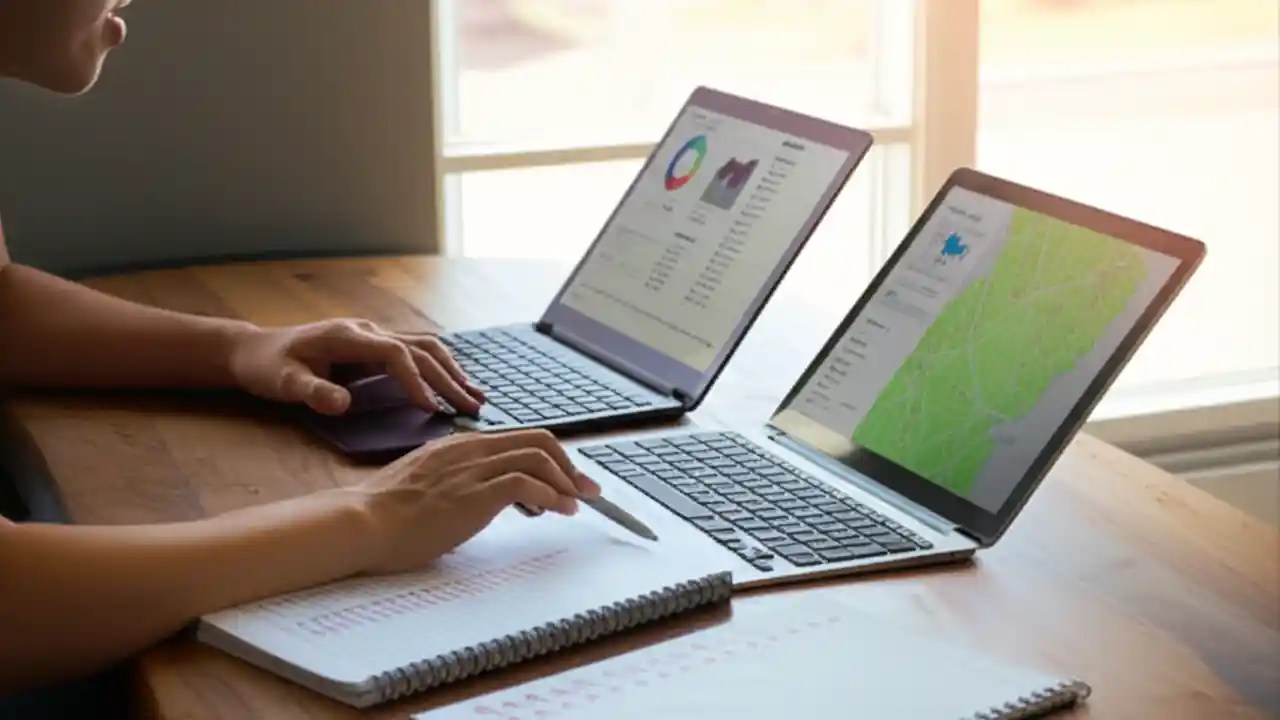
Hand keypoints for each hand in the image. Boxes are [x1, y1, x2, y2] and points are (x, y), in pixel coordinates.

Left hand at [227, 319, 483, 415]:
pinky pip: (415, 352)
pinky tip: (453, 383)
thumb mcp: (282, 382)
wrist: (255, 349)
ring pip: (424, 347)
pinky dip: (439, 367)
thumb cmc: (267, 367)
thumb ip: (312, 391)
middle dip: (449, 378)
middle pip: (420, 349)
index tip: (432, 409)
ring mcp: (372, 336)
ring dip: (451, 370)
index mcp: (348, 336)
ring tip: (476, 395)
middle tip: (474, 406)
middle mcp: (367, 331)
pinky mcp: (374, 347)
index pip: (396, 354)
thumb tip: (344, 404)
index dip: (417, 381)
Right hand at [349, 429, 601, 574]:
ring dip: (566, 481)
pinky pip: (526, 484)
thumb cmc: (385, 513)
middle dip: (569, 465)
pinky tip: (559, 510)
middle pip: (539, 441)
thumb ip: (455, 481)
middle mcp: (471, 449)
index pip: (518, 439)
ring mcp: (473, 469)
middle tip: (585, 489)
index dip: (549, 458)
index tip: (565, 479)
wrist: (363, 523)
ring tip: (578, 503)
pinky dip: (552, 496)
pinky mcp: (476, 493)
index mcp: (460, 445)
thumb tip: (481, 497)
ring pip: (538, 458)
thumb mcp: (426, 484)